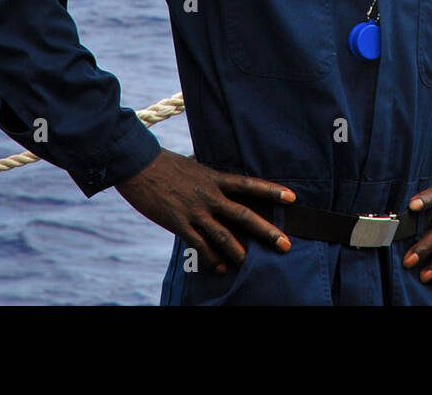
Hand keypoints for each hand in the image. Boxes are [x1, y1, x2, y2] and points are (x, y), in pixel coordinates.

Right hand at [115, 149, 295, 273]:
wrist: (138, 165)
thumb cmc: (165, 164)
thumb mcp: (194, 167)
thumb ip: (209, 178)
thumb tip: (218, 182)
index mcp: (215, 178)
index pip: (249, 184)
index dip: (271, 190)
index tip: (292, 197)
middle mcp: (209, 195)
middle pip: (244, 215)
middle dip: (267, 231)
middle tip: (285, 244)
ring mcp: (195, 210)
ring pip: (224, 236)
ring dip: (239, 252)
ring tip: (249, 263)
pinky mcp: (178, 223)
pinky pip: (199, 245)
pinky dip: (212, 259)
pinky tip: (220, 267)